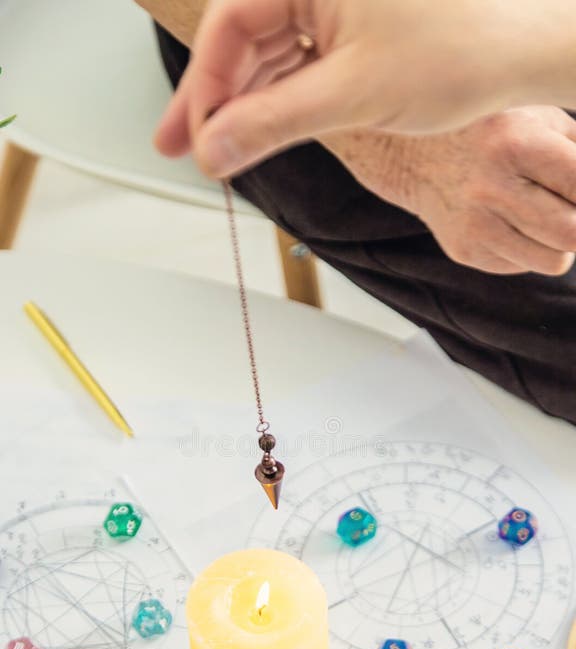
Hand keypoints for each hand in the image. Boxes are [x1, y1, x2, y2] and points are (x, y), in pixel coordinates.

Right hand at [155, 0, 575, 176]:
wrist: (518, 56)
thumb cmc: (459, 54)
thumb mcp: (353, 95)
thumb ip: (274, 123)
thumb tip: (213, 151)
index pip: (229, 25)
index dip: (204, 90)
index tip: (190, 142)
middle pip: (238, 39)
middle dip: (213, 101)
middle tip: (182, 151)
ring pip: (263, 52)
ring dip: (241, 104)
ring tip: (219, 152)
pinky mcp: (345, 23)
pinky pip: (293, 60)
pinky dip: (275, 99)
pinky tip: (257, 131)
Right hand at [322, 107, 575, 275]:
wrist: (412, 154)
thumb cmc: (490, 130)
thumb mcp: (537, 117)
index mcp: (515, 143)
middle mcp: (491, 188)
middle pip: (571, 233)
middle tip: (570, 209)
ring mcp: (474, 225)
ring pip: (553, 260)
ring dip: (562, 243)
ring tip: (549, 216)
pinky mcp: (464, 250)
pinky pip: (523, 265)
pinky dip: (531, 249)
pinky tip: (513, 221)